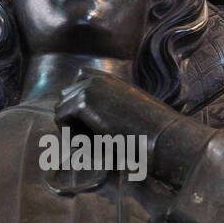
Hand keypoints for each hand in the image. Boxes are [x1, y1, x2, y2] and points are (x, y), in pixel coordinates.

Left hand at [53, 70, 176, 141]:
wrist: (162, 136)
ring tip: (92, 144)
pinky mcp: (83, 102)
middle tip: (91, 141)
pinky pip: (61, 119)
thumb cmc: (150, 133)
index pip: (79, 80)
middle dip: (73, 118)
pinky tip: (90, 143)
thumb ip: (107, 109)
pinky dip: (70, 134)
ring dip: (71, 127)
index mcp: (109, 79)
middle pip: (66, 96)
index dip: (78, 104)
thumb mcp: (128, 114)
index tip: (90, 127)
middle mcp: (97, 79)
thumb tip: (83, 119)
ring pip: (61, 108)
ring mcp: (89, 87)